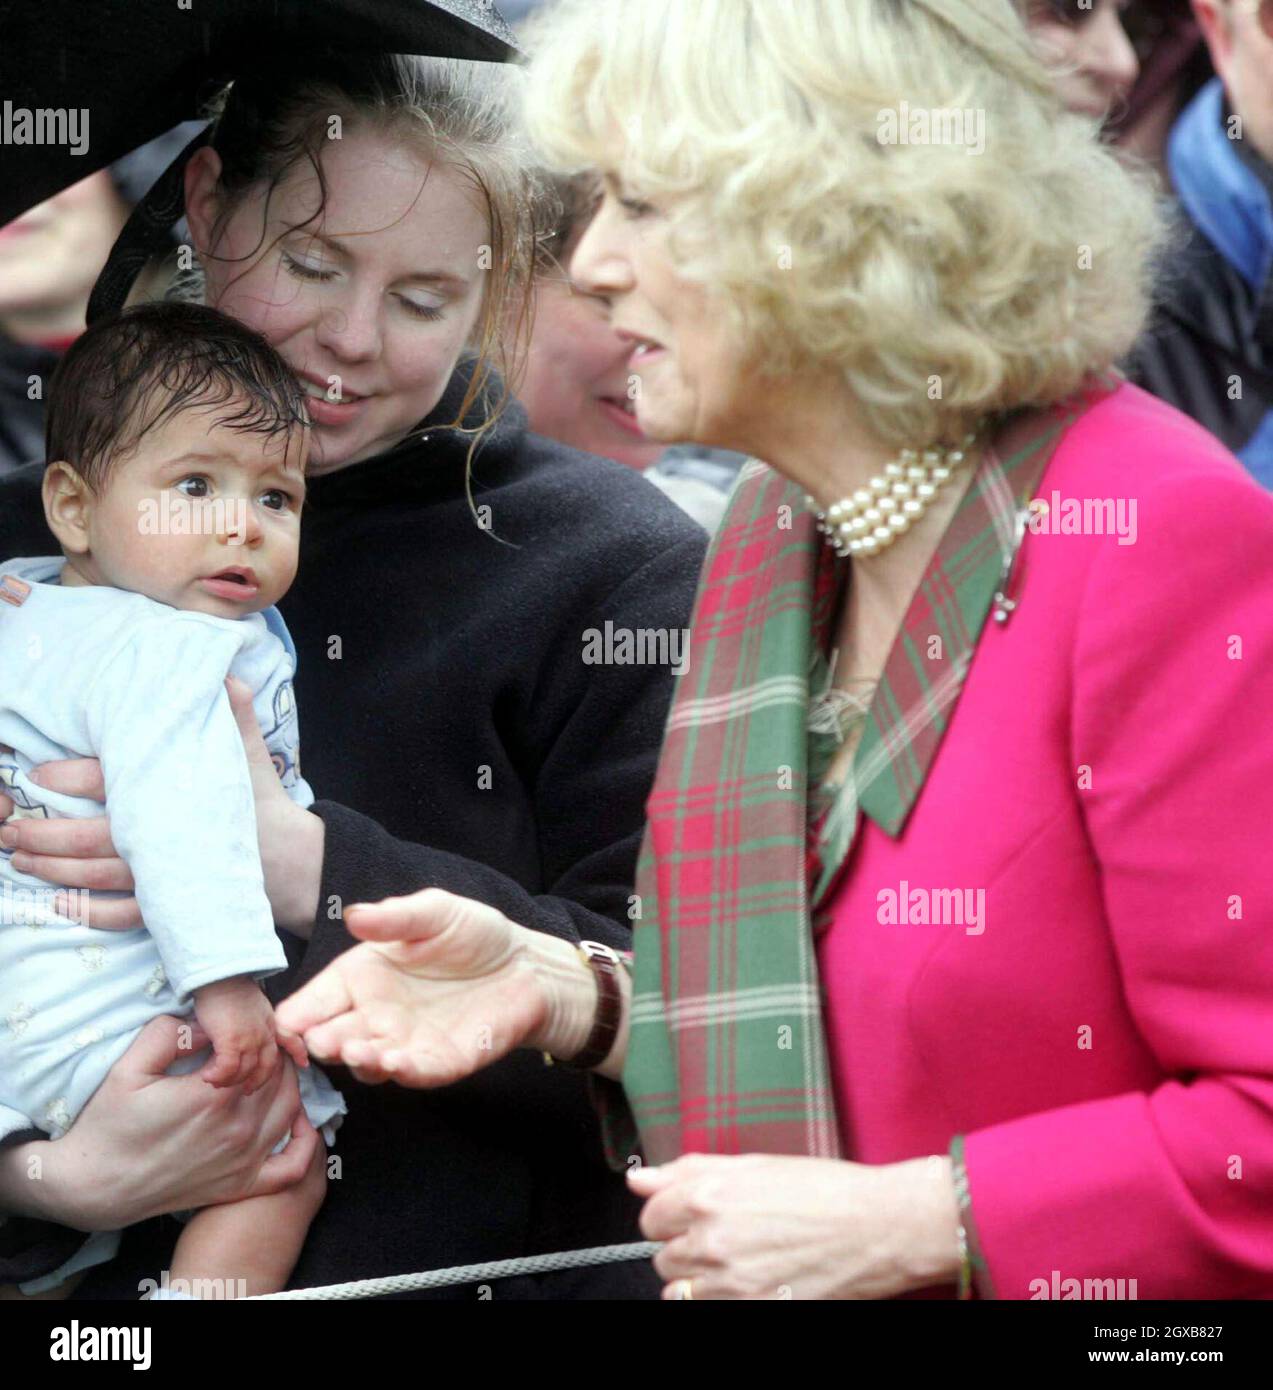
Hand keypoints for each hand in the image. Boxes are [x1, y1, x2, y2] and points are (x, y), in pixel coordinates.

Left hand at [0, 679, 324, 932]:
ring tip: (20, 857)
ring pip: (98, 877)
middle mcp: (165, 837)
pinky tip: (60, 904)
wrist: (291, 859)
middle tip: (8, 827)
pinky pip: (124, 915)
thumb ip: (234, 713)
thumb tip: (225, 673)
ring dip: (53, 869)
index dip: (69, 778)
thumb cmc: (260, 801)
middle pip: (92, 838)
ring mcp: (167, 877)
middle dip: (43, 833)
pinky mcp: (173, 906)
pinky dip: (90, 913)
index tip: (36, 774)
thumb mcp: (249, 752)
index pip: (114, 782)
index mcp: (177, 794)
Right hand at [7, 1016, 316, 1231]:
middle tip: (260, 1046)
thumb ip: (169, 1033)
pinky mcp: (241, 1185)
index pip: (263, 1051)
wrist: (95, 1185)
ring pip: (292, 1110)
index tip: (246, 1029)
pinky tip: (297, 1123)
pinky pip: (293, 1167)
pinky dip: (307, 1143)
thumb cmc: (109, 1124)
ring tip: (271, 1071)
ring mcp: (244, 1160)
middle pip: (281, 1077)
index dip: (260, 1035)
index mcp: (215, 1094)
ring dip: (290, 1085)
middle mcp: (238, 1128)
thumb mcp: (129, 1067)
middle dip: (275, 1056)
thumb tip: (208, 1023)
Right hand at [193, 976, 307, 1091]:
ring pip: (246, 1071)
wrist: (219, 975)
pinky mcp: (231, 1041)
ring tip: (217, 1081)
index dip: (298, 1052)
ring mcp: (250, 1038)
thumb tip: (246, 1032)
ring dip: (230, 1080)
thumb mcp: (253, 1004)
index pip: (291, 1039)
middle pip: (267, 1066)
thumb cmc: (229, 988)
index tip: (304, 1063)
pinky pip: (228, 1068)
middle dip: (257, 1080)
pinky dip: (218, 1075)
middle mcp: (264, 1032)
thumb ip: (256, 1020)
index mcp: (270, 1022)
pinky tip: (208, 1076)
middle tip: (247, 1089)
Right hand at [276, 887, 546, 1086]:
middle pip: (329, 1038)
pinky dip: (400, 1072)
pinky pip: (412, 1074)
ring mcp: (402, 1042)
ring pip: (365, 1063)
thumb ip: (394, 917)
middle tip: (318, 1040)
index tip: (284, 1026)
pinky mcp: (437, 1063)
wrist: (526, 965)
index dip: (292, 1018)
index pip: (310, 1003)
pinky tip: (395, 1063)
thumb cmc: (474, 935)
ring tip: (355, 1049)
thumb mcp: (434, 912)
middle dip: (319, 1043)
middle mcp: (372, 1015)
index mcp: (359, 977)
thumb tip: (353, 914)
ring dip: (358, 1060)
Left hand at [628, 1153, 961, 1299]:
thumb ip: (688, 1170)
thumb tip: (638, 1177)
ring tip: (736, 1260)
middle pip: (663, 1256)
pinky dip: (719, 1299)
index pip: (651, 1217)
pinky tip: (747, 1281)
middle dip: (685, 1245)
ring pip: (680, 1289)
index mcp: (707, 1194)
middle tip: (723, 1234)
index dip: (669, 1214)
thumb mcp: (754, 1164)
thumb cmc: (825, 1188)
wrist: (879, 1227)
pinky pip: (707, 1310)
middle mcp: (712, 1240)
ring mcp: (731, 1282)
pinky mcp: (754, 1309)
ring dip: (699, 1276)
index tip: (689, 1214)